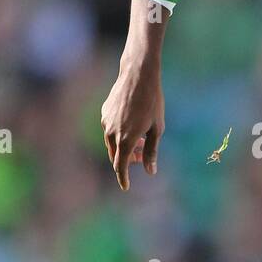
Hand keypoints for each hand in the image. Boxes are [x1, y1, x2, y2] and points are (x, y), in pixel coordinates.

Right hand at [100, 64, 163, 191]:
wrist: (137, 75)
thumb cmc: (152, 102)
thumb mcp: (157, 129)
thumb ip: (152, 152)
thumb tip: (150, 171)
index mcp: (126, 140)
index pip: (120, 167)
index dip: (123, 178)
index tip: (126, 186)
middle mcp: (112, 133)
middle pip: (116, 156)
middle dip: (128, 160)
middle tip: (142, 157)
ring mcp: (106, 122)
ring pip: (112, 143)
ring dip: (124, 147)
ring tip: (140, 140)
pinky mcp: (104, 112)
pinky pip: (110, 129)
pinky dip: (120, 134)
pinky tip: (132, 125)